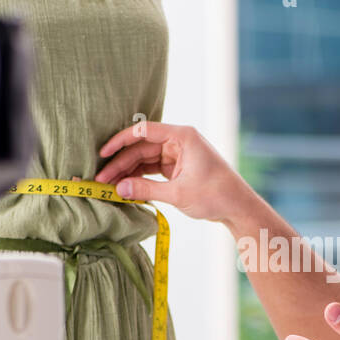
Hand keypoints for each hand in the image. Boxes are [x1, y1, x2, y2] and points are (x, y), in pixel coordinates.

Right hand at [90, 120, 247, 222]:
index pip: (144, 131)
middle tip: (101, 178)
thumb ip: (146, 189)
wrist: (238, 208)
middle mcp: (179, 141)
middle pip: (141, 148)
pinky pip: (152, 169)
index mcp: (182, 136)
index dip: (120, 141)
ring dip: (127, 172)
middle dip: (121, 163)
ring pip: (144, 159)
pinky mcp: (177, 168)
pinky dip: (139, 178)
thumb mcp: (178, 193)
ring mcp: (177, 154)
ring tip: (108, 185)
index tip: (103, 153)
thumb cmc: (216, 195)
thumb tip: (118, 189)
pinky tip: (124, 187)